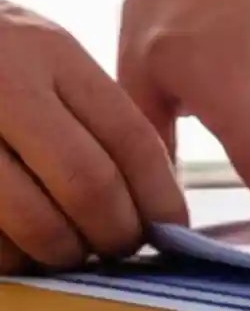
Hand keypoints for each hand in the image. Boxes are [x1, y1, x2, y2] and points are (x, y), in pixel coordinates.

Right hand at [0, 2, 186, 273]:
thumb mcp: (40, 55)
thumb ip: (90, 112)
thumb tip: (152, 199)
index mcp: (51, 54)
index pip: (129, 137)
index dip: (159, 195)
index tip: (172, 227)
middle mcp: (4, 86)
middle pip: (87, 182)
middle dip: (115, 231)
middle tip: (120, 247)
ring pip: (31, 217)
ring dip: (62, 251)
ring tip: (70, 253)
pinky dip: (9, 256)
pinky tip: (18, 251)